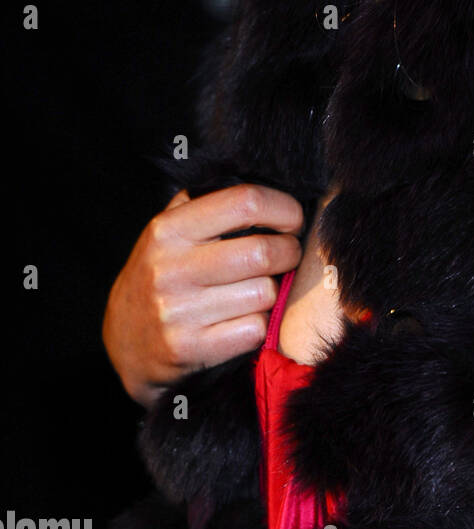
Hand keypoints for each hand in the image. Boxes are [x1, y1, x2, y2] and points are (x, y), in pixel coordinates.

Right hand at [102, 184, 303, 407]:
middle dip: (289, 252)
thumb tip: (263, 179)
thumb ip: (207, 201)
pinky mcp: (189, 349)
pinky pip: (254, 330)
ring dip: (271, 292)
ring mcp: (178, 311)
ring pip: (264, 293)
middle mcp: (170, 268)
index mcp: (169, 229)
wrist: (125, 342)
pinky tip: (241, 318)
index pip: (245, 202)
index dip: (282, 208)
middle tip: (288, 254)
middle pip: (262, 252)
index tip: (292, 219)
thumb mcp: (170, 230)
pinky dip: (257, 325)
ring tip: (255, 288)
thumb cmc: (161, 274)